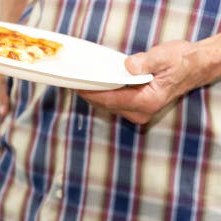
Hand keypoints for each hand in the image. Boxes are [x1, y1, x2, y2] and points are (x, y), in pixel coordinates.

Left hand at [77, 40, 205, 123]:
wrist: (194, 67)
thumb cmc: (181, 61)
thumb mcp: (164, 56)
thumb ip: (144, 62)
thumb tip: (127, 66)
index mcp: (147, 101)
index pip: (111, 100)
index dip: (92, 94)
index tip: (78, 88)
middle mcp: (142, 111)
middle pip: (107, 105)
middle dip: (91, 95)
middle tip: (75, 83)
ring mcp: (140, 113)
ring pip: (110, 106)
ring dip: (97, 96)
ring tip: (83, 84)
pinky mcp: (138, 110)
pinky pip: (115, 104)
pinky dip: (106, 96)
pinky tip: (98, 86)